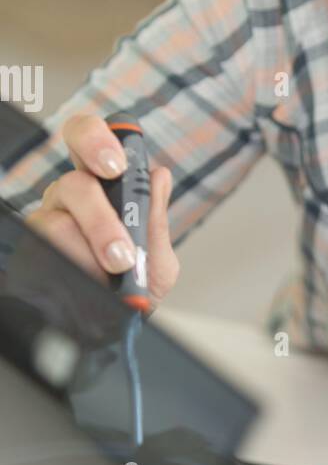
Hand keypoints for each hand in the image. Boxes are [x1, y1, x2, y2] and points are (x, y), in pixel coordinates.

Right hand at [24, 112, 178, 307]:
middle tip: (121, 252)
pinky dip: (74, 272)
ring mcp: (47, 223)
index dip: (97, 140)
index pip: (88, 137)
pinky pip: (44, 254)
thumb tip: (160, 176)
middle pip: (74, 184)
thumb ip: (156, 220)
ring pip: (57, 225)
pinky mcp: (31, 252)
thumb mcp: (157, 258)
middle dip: (101, 220)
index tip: (116, 166)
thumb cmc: (135, 286)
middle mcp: (70, 197)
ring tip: (112, 278)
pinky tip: (89, 285)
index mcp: (102, 184)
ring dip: (90, 255)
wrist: (117, 327)